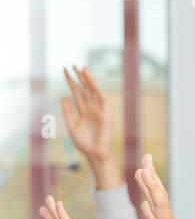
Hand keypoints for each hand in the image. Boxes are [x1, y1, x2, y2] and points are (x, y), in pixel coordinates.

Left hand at [61, 66, 115, 182]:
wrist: (94, 153)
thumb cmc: (83, 143)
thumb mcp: (71, 125)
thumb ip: (68, 111)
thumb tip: (64, 96)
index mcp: (82, 110)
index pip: (76, 92)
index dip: (71, 81)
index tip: (65, 70)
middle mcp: (91, 108)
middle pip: (85, 89)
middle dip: (79, 77)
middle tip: (73, 65)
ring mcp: (99, 110)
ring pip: (93, 92)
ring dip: (89, 80)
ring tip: (82, 68)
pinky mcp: (106, 114)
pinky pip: (102, 100)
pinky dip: (97, 90)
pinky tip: (92, 82)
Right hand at [134, 153, 194, 218]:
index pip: (159, 203)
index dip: (151, 186)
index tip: (143, 168)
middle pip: (159, 196)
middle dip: (151, 177)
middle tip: (146, 156)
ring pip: (156, 205)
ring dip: (149, 188)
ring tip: (142, 172)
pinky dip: (149, 210)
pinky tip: (144, 205)